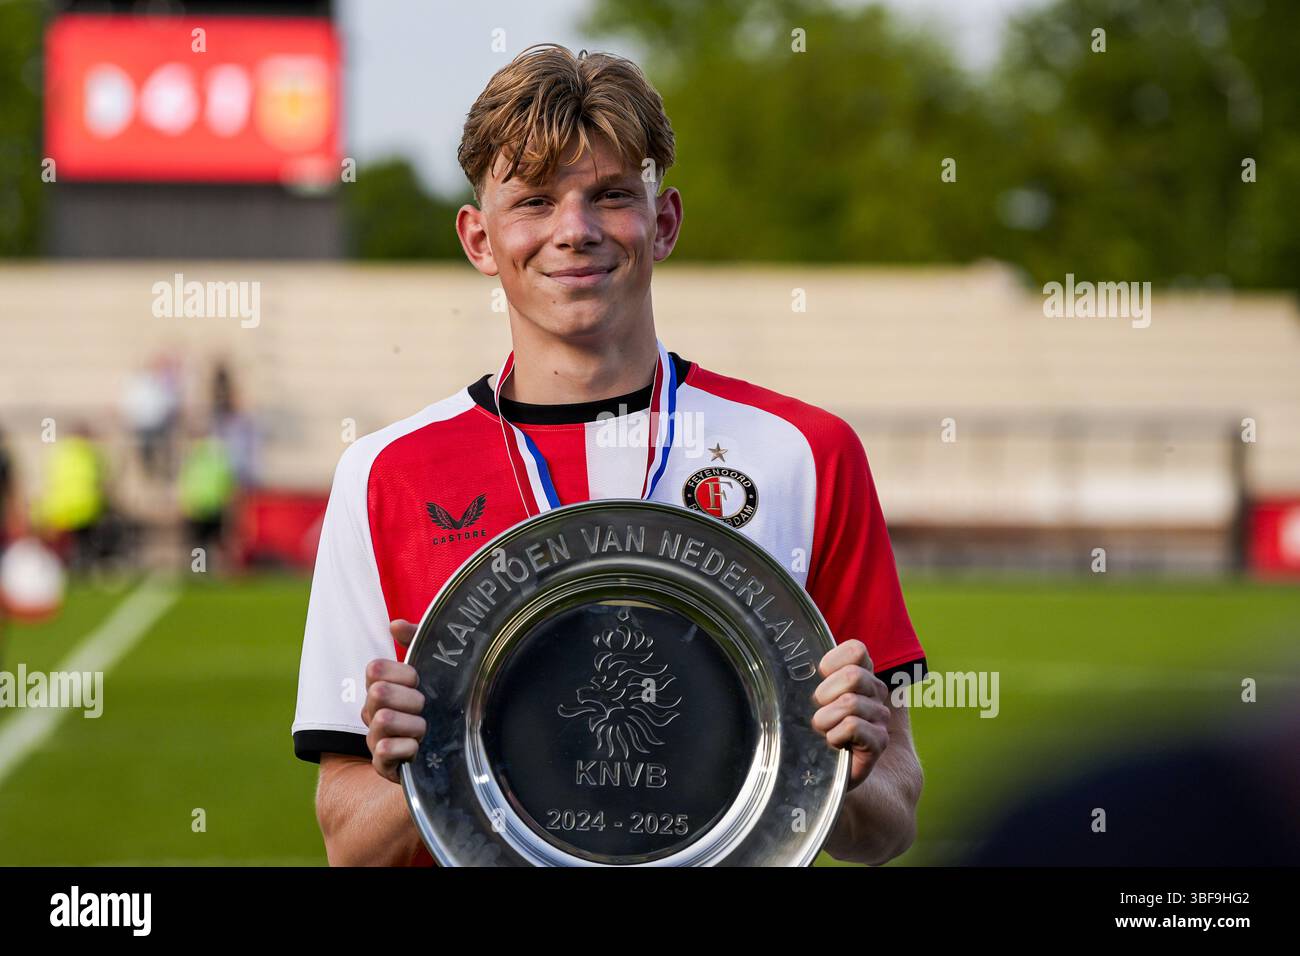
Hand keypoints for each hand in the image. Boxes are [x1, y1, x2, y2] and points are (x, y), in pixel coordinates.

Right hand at [361, 619, 426, 783]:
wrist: (452, 749)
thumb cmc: (438, 704)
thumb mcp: (431, 670)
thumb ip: (416, 641)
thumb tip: (395, 624)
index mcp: (380, 687)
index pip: (375, 669)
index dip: (402, 672)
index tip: (419, 680)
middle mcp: (371, 711)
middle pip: (379, 692)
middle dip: (411, 699)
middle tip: (425, 707)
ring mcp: (375, 738)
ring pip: (384, 720)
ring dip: (414, 725)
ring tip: (425, 731)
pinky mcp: (383, 765)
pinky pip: (385, 751)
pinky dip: (407, 748)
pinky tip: (417, 749)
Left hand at [811, 639, 892, 789]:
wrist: (821, 771)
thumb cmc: (809, 730)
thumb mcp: (804, 696)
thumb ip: (806, 672)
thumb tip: (786, 644)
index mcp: (861, 674)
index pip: (857, 650)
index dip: (832, 662)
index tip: (820, 679)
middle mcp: (876, 692)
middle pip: (852, 675)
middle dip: (825, 695)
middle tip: (818, 712)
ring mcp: (880, 717)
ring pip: (850, 703)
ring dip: (826, 720)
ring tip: (824, 731)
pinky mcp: (880, 741)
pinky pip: (853, 726)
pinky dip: (835, 736)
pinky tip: (834, 744)